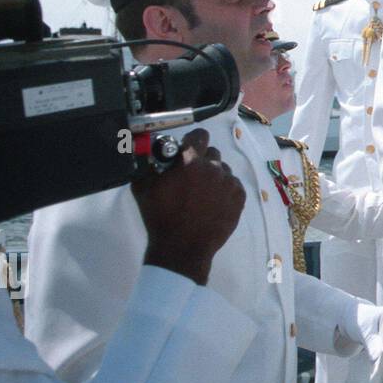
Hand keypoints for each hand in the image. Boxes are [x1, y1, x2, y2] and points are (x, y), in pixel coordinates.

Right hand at [133, 128, 245, 285]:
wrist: (182, 247)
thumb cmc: (160, 216)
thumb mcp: (143, 187)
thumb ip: (148, 164)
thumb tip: (151, 152)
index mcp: (190, 161)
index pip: (199, 136)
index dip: (192, 141)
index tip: (188, 149)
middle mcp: (213, 167)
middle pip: (212, 153)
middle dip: (201, 160)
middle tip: (191, 177)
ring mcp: (229, 182)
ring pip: (223, 169)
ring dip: (213, 176)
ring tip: (202, 193)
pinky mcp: (239, 196)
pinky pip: (233, 184)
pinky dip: (224, 190)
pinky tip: (212, 203)